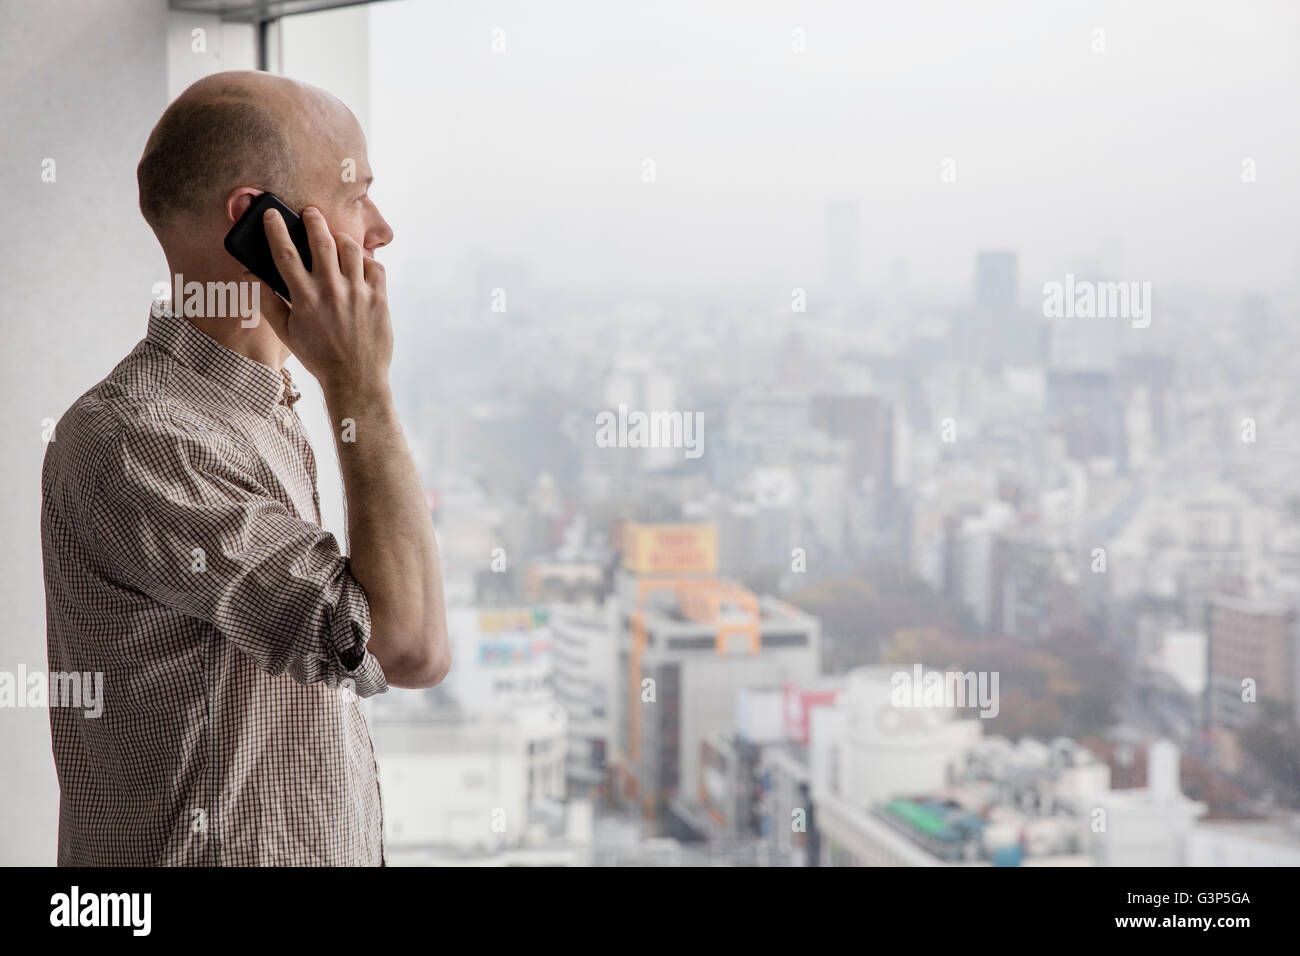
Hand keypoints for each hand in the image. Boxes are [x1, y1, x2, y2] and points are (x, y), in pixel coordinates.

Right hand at [259, 205, 392, 395]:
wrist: (355, 379)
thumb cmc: (319, 357)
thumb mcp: (287, 334)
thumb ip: (269, 304)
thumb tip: (253, 278)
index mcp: (304, 298)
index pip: (286, 254)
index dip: (277, 230)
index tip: (273, 214)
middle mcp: (331, 291)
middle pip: (321, 241)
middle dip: (314, 220)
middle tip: (310, 213)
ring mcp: (357, 293)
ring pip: (350, 248)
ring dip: (341, 238)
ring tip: (335, 238)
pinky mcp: (379, 299)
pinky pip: (375, 267)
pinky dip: (367, 262)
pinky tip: (359, 266)